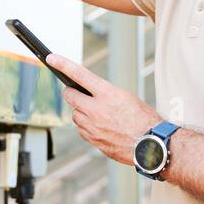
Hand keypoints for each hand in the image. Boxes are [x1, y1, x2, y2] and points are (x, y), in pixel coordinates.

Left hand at [46, 53, 160, 166]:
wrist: (152, 145)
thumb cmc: (145, 120)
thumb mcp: (127, 97)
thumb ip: (105, 95)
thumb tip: (91, 96)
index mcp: (108, 94)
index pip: (80, 74)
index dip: (63, 64)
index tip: (51, 58)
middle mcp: (97, 110)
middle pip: (70, 97)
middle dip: (72, 93)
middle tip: (77, 93)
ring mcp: (93, 127)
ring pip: (74, 115)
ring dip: (81, 112)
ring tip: (97, 113)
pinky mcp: (94, 141)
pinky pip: (81, 130)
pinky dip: (86, 127)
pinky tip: (99, 127)